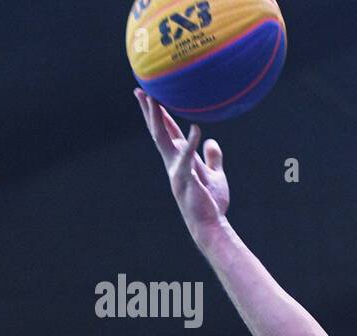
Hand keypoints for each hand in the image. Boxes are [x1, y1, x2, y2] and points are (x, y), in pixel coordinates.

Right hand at [135, 89, 229, 235]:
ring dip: (158, 120)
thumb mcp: (215, 176)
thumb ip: (213, 158)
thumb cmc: (212, 203)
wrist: (210, 224)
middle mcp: (174, 163)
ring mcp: (177, 170)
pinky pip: (187, 158)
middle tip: (141, 90)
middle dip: (150, 112)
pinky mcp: (186, 179)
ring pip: (164, 140)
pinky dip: (191, 143)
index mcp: (180, 161)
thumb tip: (212, 141)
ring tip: (154, 100)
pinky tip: (196, 128)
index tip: (152, 98)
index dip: (160, 116)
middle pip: (159, 132)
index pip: (168, 134)